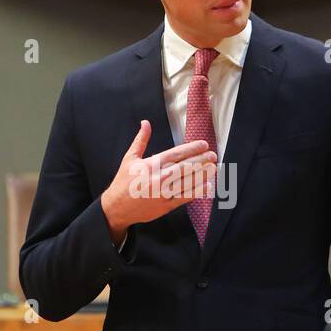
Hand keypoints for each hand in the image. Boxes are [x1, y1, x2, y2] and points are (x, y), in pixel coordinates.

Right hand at [100, 120, 216, 244]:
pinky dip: (196, 191)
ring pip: (188, 182)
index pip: (176, 153)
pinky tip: (206, 186)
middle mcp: (159, 177)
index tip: (203, 144)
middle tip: (213, 155)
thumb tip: (146, 122)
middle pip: (186, 166)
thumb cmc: (123, 181)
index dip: (192, 148)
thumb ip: (141, 140)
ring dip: (203, 174)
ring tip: (213, 168)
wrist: (116, 207)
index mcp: (151, 164)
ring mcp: (163, 192)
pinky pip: (184, 197)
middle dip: (201, 160)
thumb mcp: (130, 158)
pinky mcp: (165, 205)